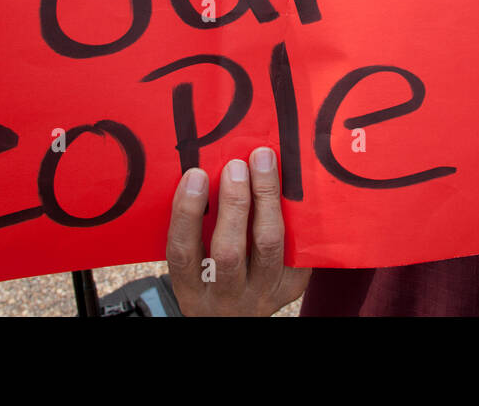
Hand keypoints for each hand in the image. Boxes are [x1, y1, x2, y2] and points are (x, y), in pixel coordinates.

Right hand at [165, 147, 310, 315]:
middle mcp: (226, 297)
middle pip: (229, 252)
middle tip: (237, 165)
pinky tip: (291, 182)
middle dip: (234, 204)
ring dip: (267, 199)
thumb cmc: (213, 274)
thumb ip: (197, 226)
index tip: (196, 175)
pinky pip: (295, 246)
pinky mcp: (291, 286)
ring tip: (264, 163)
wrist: (240, 314)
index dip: (187, 213)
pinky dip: (293, 212)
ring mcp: (262, 293)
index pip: (183, 252)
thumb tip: (206, 167)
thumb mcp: (194, 264)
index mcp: (192, 289)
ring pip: (268, 246)